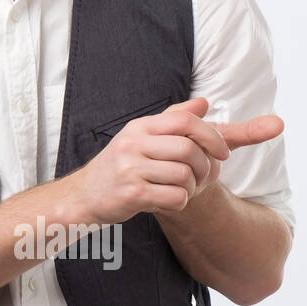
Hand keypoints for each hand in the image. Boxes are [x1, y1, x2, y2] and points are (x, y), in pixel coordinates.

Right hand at [70, 97, 283, 223]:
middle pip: (189, 149)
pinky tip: (166, 201)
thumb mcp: (141, 137)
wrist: (83, 196)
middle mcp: (132, 144)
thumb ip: (174, 120)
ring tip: (179, 190)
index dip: (211, 136)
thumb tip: (204, 102)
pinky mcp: (132, 194)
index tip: (223, 153)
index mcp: (139, 127)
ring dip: (191, 188)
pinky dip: (179, 203)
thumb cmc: (119, 166)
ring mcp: (130, 169)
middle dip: (205, 167)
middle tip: (200, 178)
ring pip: (184, 176)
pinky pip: (175, 198)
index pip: (184, 121)